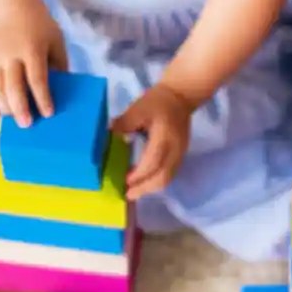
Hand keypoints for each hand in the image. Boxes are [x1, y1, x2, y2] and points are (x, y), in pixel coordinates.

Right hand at [0, 4, 67, 126]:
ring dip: (4, 109)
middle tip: (27, 125)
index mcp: (31, 49)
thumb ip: (59, 66)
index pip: (36, 77)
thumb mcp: (56, 42)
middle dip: (19, 107)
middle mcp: (10, 56)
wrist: (11, 8)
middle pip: (12, 85)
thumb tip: (62, 93)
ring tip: (13, 127)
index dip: (42, 97)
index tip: (49, 113)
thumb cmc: (40, 27)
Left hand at [112, 84, 192, 199]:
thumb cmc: (158, 101)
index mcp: (165, 136)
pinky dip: (156, 181)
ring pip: (168, 178)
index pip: (153, 161)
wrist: (181, 96)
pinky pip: (170, 174)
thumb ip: (124, 123)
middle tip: (128, 194)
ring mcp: (180, 153)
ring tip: (134, 191)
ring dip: (150, 187)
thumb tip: (109, 138)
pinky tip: (144, 181)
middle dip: (145, 188)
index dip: (139, 174)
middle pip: (163, 176)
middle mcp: (175, 148)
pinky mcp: (181, 155)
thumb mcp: (138, 108)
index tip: (125, 181)